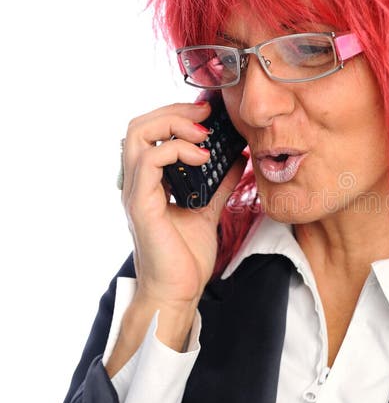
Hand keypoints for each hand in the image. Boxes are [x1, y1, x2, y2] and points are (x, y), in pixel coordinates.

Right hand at [107, 101, 245, 370]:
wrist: (179, 291)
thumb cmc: (185, 257)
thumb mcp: (208, 210)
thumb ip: (219, 184)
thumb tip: (238, 160)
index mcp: (149, 181)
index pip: (149, 131)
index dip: (175, 114)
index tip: (207, 113)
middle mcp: (138, 183)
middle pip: (138, 125)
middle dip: (173, 111)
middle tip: (205, 115)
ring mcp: (137, 192)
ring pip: (137, 135)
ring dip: (174, 125)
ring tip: (203, 135)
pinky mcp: (142, 205)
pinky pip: (149, 161)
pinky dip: (176, 150)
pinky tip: (203, 159)